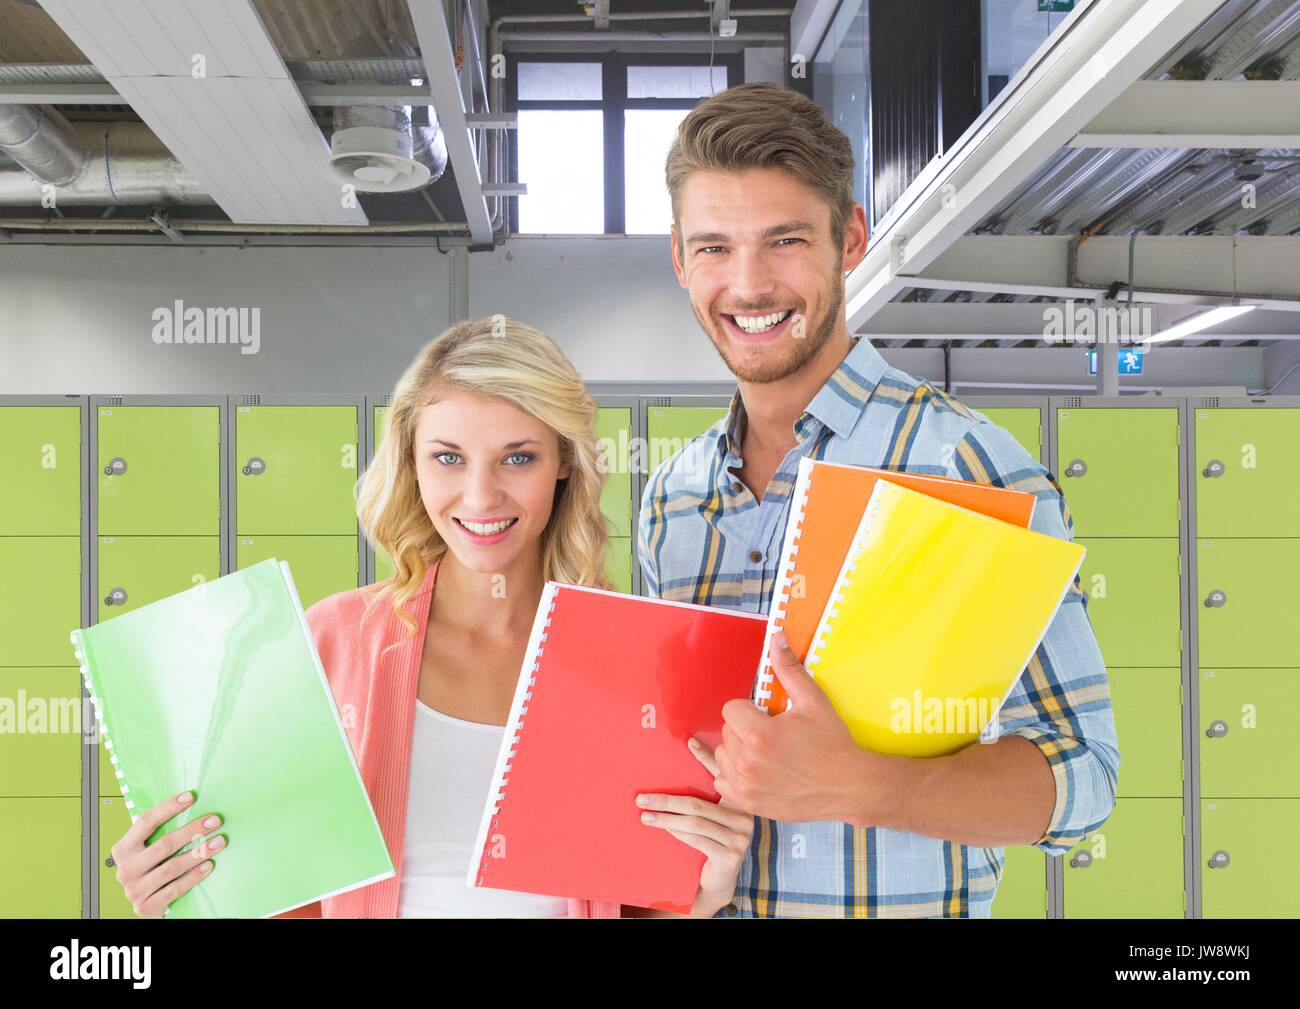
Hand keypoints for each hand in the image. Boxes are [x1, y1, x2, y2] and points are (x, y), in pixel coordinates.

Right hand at [111, 790, 226, 917]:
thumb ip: (158, 835)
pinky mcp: (146, 907)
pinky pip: (176, 888)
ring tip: (219, 842)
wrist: (143, 904)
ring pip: (172, 867)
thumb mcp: (146, 852)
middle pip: (164, 844)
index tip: (191, 797)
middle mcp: (126, 869)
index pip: (146, 822)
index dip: (168, 807)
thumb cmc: (149, 871)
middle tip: (214, 821)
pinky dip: (194, 876)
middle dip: (192, 831)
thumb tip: (190, 806)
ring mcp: (134, 889)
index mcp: (123, 849)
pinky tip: (208, 865)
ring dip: (199, 853)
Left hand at [636, 738, 753, 916]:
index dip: (706, 758)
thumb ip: (701, 798)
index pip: (721, 775)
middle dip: (667, 800)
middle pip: (698, 803)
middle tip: (642, 798)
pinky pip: (697, 839)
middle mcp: (744, 818)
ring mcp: (739, 838)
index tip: (689, 742)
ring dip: (666, 818)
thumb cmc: (710, 843)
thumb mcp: (708, 818)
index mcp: (740, 802)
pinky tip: (663, 828)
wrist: (718, 881)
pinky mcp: (730, 856)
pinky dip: (677, 833)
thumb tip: (675, 769)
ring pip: (695, 822)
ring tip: (645, 815)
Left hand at [715, 631, 881, 825]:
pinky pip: (724, 782)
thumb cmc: (833, 743)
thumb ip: (789, 670)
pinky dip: (736, 776)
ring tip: (767, 754)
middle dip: (745, 728)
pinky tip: (760, 772)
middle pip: (727, 731)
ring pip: (724, 756)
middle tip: (773, 735)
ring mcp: (746, 786)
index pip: (730, 708)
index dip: (749, 709)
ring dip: (739, 751)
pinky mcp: (749, 804)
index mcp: (758, 734)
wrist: (849, 787)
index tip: (768, 716)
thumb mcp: (814, 702)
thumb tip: (777, 638)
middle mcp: (747, 762)